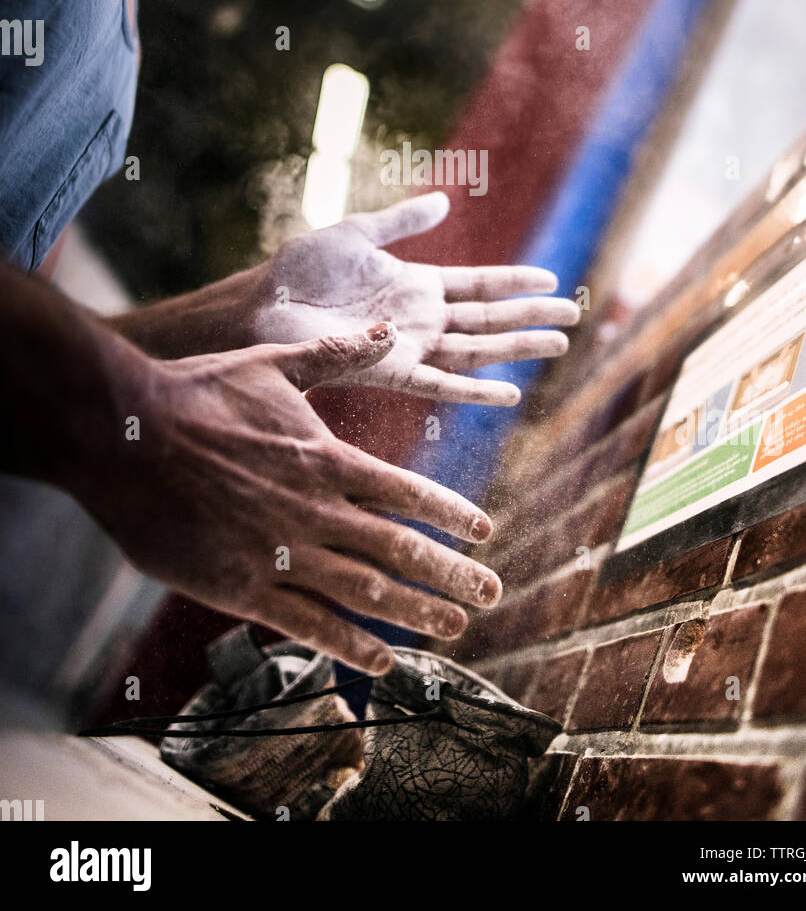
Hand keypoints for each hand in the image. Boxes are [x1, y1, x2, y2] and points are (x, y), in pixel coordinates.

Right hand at [77, 322, 502, 674]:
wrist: (126, 436)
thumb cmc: (198, 392)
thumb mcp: (274, 361)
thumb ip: (337, 353)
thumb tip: (389, 329)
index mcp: (326, 458)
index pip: (406, 492)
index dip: (451, 514)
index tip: (485, 531)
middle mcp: (315, 509)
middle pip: (399, 549)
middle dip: (452, 573)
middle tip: (493, 592)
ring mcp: (281, 553)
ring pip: (364, 593)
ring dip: (415, 613)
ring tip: (456, 628)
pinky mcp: (241, 588)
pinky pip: (308, 625)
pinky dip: (351, 646)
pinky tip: (382, 663)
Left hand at [250, 192, 579, 405]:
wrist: (262, 303)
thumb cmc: (301, 270)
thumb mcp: (358, 233)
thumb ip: (402, 222)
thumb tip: (445, 201)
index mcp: (416, 284)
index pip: (477, 285)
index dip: (514, 283)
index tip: (552, 279)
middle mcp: (420, 318)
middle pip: (488, 319)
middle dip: (530, 317)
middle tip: (575, 316)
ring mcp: (409, 345)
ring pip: (476, 349)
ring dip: (517, 347)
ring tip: (560, 344)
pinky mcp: (390, 370)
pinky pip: (441, 383)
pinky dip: (475, 390)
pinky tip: (509, 393)